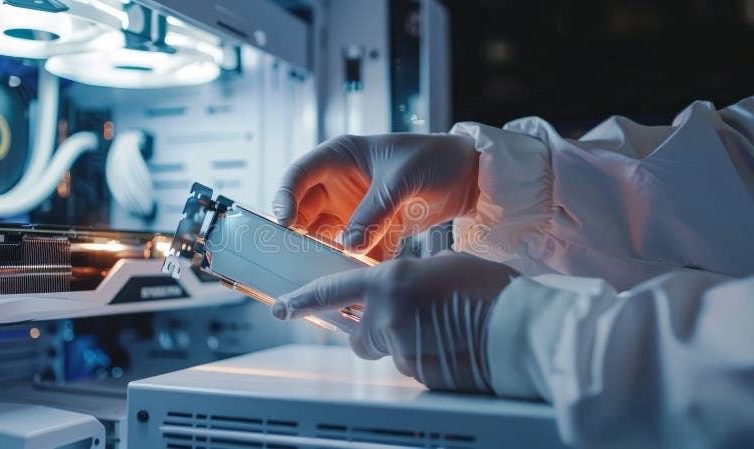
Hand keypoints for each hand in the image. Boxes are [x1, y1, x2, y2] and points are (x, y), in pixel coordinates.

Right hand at [272, 133, 478, 258]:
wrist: (469, 176)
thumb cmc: (434, 158)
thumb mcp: (401, 179)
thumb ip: (373, 212)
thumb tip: (348, 246)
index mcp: (340, 158)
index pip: (298, 176)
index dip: (284, 198)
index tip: (283, 223)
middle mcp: (340, 185)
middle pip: (305, 211)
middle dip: (300, 235)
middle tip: (298, 258)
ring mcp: (355, 210)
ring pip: (326, 235)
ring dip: (325, 254)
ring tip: (323, 273)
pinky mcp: (373, 230)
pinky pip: (354, 250)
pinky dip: (354, 264)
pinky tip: (356, 278)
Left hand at [272, 251, 518, 392]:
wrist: (519, 330)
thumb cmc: (491, 291)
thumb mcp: (446, 265)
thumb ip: (413, 275)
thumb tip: (406, 286)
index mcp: (389, 282)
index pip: (332, 292)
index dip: (303, 300)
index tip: (282, 306)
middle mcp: (387, 316)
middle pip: (358, 336)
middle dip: (373, 333)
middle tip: (405, 324)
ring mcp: (400, 350)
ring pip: (389, 353)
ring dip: (408, 345)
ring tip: (446, 332)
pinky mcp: (417, 377)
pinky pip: (412, 369)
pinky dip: (427, 361)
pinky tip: (454, 349)